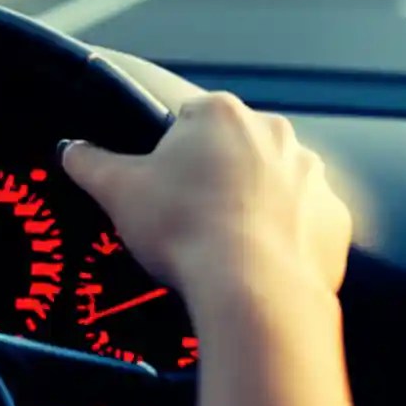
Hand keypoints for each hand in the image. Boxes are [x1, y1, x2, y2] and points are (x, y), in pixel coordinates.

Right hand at [61, 92, 350, 297]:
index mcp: (220, 114)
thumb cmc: (185, 231)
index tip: (162, 186)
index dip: (168, 154)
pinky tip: (257, 262)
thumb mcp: (118, 191)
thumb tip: (72, 150)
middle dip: (213, 177)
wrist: (251, 291)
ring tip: (222, 245)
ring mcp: (311, 175)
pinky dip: (284, 238)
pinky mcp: (334, 218)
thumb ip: (90, 162)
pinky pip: (303, 222)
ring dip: (251, 205)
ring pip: (272, 184)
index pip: (187, 119)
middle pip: (232, 149)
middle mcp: (274, 133)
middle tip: (187, 218)